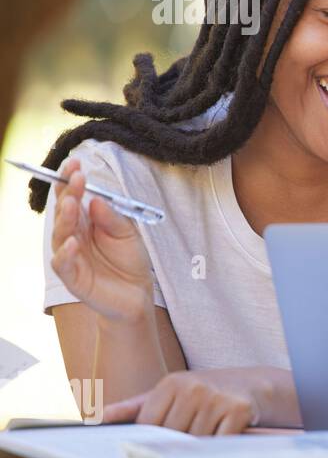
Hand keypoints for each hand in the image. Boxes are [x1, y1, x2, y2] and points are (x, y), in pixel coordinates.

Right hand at [49, 157, 154, 321]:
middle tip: (75, 178)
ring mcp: (71, 256)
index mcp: (86, 222)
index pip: (73, 198)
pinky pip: (63, 264)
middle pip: (64, 213)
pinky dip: (66, 253)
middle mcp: (74, 235)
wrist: (137, 293)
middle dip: (68, 194)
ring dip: (64, 218)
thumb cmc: (130, 260)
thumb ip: (113, 218)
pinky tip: (74, 242)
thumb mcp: (129, 234)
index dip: (70, 182)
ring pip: (60, 235)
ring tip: (72, 204)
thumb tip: (97, 199)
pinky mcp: (73, 277)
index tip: (75, 164)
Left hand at [103, 369, 268, 434]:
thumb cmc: (204, 393)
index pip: (148, 425)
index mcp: (171, 383)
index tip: (164, 438)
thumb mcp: (171, 393)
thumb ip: (135, 407)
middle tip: (191, 433)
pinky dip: (219, 445)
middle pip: (172, 435)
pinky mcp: (238, 409)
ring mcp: (217, 398)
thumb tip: (98, 418)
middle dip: (180, 441)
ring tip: (210, 430)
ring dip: (201, 444)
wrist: (253, 384)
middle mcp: (193, 388)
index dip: (155, 436)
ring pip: (195, 441)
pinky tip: (224, 433)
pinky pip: (219, 442)